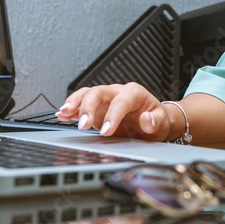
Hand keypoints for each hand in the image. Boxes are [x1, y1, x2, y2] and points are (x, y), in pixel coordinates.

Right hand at [56, 83, 173, 139]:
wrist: (152, 121)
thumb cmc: (156, 120)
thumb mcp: (162, 123)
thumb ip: (156, 122)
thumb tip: (147, 119)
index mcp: (134, 93)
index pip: (120, 101)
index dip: (112, 115)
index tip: (106, 131)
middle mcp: (117, 92)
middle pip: (98, 92)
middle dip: (89, 107)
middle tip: (83, 125)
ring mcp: (105, 99)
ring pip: (87, 93)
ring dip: (75, 103)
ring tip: (65, 113)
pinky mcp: (96, 108)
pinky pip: (81, 103)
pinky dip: (71, 108)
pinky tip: (62, 114)